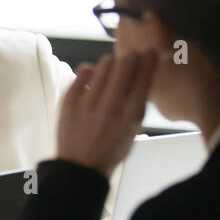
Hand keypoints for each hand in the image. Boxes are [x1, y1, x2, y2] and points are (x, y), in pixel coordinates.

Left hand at [57, 50, 157, 178]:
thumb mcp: (134, 129)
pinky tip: (94, 78)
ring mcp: (88, 102)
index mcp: (131, 114)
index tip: (150, 53)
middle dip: (131, 57)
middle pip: (126, 63)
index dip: (149, 60)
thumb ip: (139, 101)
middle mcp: (111, 106)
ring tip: (111, 71)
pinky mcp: (69, 99)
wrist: (80, 166)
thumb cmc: (111, 148)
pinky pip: (84, 70)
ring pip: (106, 63)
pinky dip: (91, 70)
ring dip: (112, 63)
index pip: (145, 75)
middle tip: (131, 58)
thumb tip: (145, 71)